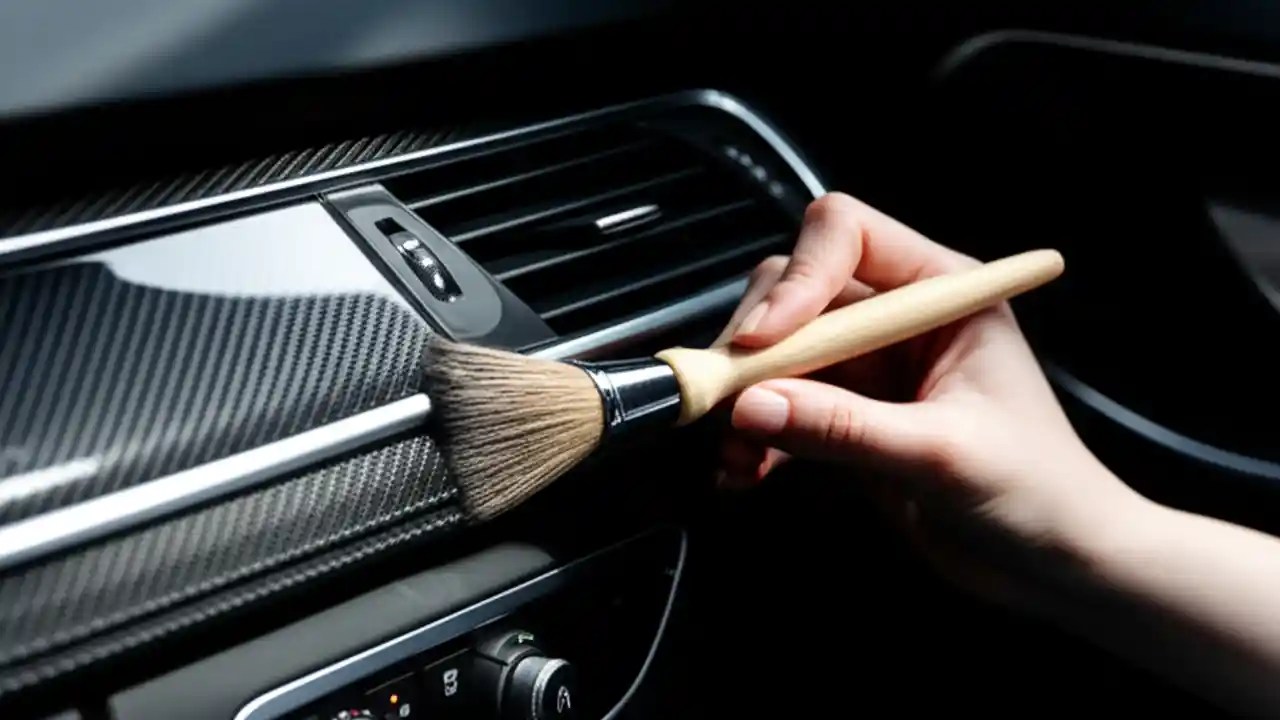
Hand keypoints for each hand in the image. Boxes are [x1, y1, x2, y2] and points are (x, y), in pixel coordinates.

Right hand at [716, 192, 1148, 605]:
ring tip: (738, 459)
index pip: (846, 235)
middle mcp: (895, 317)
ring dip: (741, 400)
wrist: (1056, 565)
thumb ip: (846, 428)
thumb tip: (753, 405)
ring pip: (772, 353)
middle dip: (753, 347)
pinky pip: (775, 408)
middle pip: (791, 290)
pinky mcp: (844, 418)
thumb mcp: (944, 454)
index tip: (762, 340)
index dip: (797, 279)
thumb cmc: (1039, 493)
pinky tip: (747, 474)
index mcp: (940, 292)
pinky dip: (752, 437)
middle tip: (728, 406)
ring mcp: (866, 368)